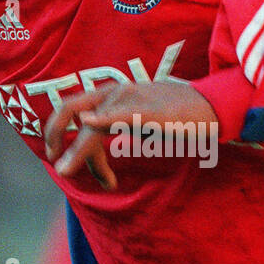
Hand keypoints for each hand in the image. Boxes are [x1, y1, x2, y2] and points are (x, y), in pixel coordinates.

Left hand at [44, 79, 217, 187]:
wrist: (210, 106)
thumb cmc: (174, 116)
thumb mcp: (137, 121)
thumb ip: (114, 128)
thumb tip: (94, 153)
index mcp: (112, 92)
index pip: (74, 109)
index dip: (56, 131)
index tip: (58, 157)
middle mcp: (116, 92)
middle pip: (70, 109)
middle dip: (53, 135)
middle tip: (53, 162)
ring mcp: (131, 100)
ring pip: (92, 126)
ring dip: (78, 153)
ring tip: (67, 172)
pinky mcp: (147, 113)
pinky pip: (118, 117)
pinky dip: (100, 122)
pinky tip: (89, 125)